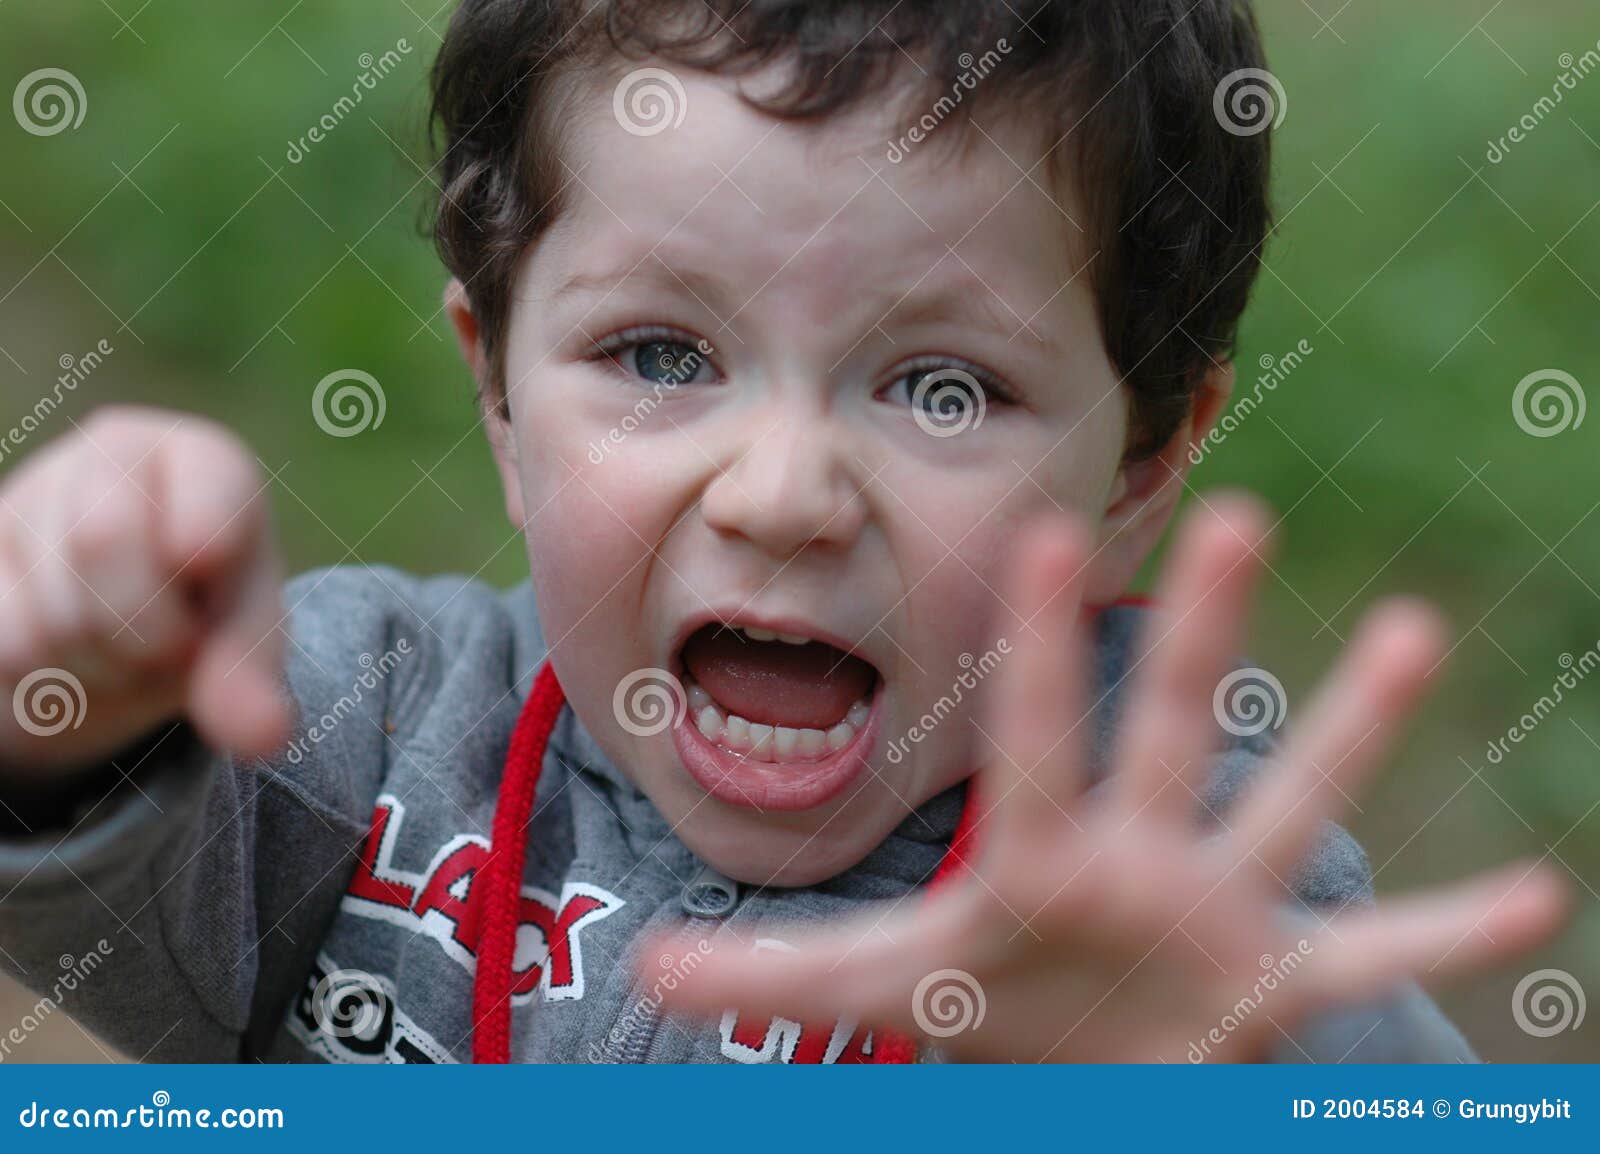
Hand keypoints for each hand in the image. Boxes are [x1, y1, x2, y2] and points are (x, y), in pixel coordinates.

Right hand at [0, 406, 288, 779]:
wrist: (127, 628)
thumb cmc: (206, 615)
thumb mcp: (242, 642)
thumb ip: (249, 678)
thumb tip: (264, 737)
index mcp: (199, 457)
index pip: (199, 477)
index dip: (203, 529)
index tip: (200, 563)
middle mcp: (113, 453)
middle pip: (101, 535)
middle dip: (143, 626)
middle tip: (171, 647)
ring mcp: (31, 494)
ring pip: (43, 600)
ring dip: (93, 661)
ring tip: (126, 647)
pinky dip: (39, 672)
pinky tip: (69, 652)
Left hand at [651, 496, 1567, 1061]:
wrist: (1077, 1067)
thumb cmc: (991, 1011)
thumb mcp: (886, 993)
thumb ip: (776, 977)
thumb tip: (654, 964)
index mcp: (1039, 854)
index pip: (1032, 736)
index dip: (1032, 648)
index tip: (1041, 531)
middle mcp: (1138, 855)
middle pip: (1170, 728)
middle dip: (1198, 631)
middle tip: (1233, 511)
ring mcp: (1215, 913)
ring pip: (1287, 806)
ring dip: (1349, 730)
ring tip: (1413, 628)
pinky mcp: (1275, 987)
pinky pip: (1374, 957)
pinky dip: (1446, 930)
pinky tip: (1538, 898)